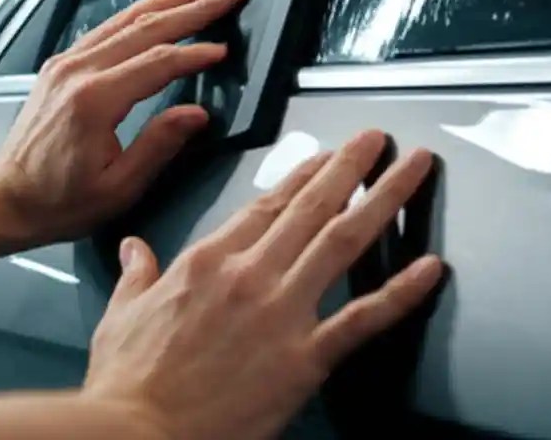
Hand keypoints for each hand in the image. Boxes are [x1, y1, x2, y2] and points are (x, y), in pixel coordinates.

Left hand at [0, 0, 248, 247]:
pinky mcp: (64, 63)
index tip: (226, 49)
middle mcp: (78, 70)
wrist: (7, 198)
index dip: (196, 53)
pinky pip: (111, 26)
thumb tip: (198, 114)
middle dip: (196, 2)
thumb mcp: (118, 188)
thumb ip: (160, 146)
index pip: (158, 62)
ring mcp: (68, 61)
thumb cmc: (59, 201)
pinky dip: (145, 11)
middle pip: (147, 24)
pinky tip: (167, 4)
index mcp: (93, 101)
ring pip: (129, 16)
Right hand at [82, 130, 444, 439]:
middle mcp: (250, 276)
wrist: (138, 432)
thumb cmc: (130, 384)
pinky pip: (363, 317)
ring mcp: (281, 313)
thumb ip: (136, 275)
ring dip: (384, 198)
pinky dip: (401, 291)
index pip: (266, 205)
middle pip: (313, 206)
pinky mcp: (304, 357)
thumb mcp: (121, 316)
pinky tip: (429, 267)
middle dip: (350, 166)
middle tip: (377, 140)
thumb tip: (132, 251)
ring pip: (345, 241)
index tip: (324, 156)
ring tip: (412, 170)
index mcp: (207, 262)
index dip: (303, 175)